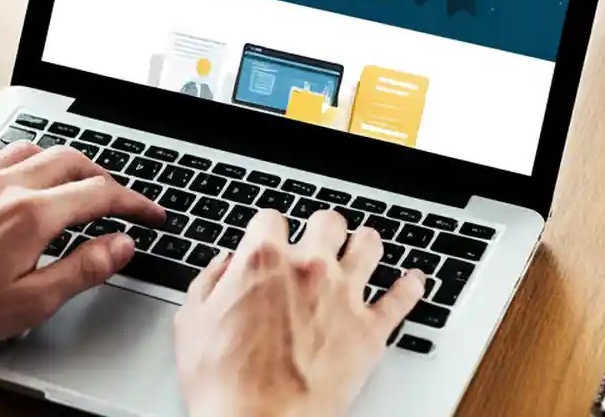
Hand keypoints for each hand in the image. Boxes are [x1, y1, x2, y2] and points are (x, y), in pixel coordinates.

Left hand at [0, 141, 164, 358]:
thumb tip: (121, 245)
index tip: (151, 214)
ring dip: (64, 161)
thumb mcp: (29, 303)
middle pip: (72, 160)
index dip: (135, 203)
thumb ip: (83, 269)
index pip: (100, 194)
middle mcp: (5, 187)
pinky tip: (18, 180)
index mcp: (31, 215)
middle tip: (120, 198)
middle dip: (105, 176)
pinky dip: (20, 161)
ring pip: (34, 148)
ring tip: (76, 183)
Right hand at [174, 209, 424, 416]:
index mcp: (262, 261)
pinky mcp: (370, 331)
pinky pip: (402, 298)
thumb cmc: (225, 385)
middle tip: (317, 241)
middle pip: (327, 221)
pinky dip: (410, 287)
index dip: (268, 230)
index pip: (271, 218)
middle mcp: (308, 269)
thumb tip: (223, 266)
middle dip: (320, 229)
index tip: (270, 239)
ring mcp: (344, 297)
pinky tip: (413, 281)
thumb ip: (208, 283)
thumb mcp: (192, 324)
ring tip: (362, 248)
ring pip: (369, 245)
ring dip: (364, 244)